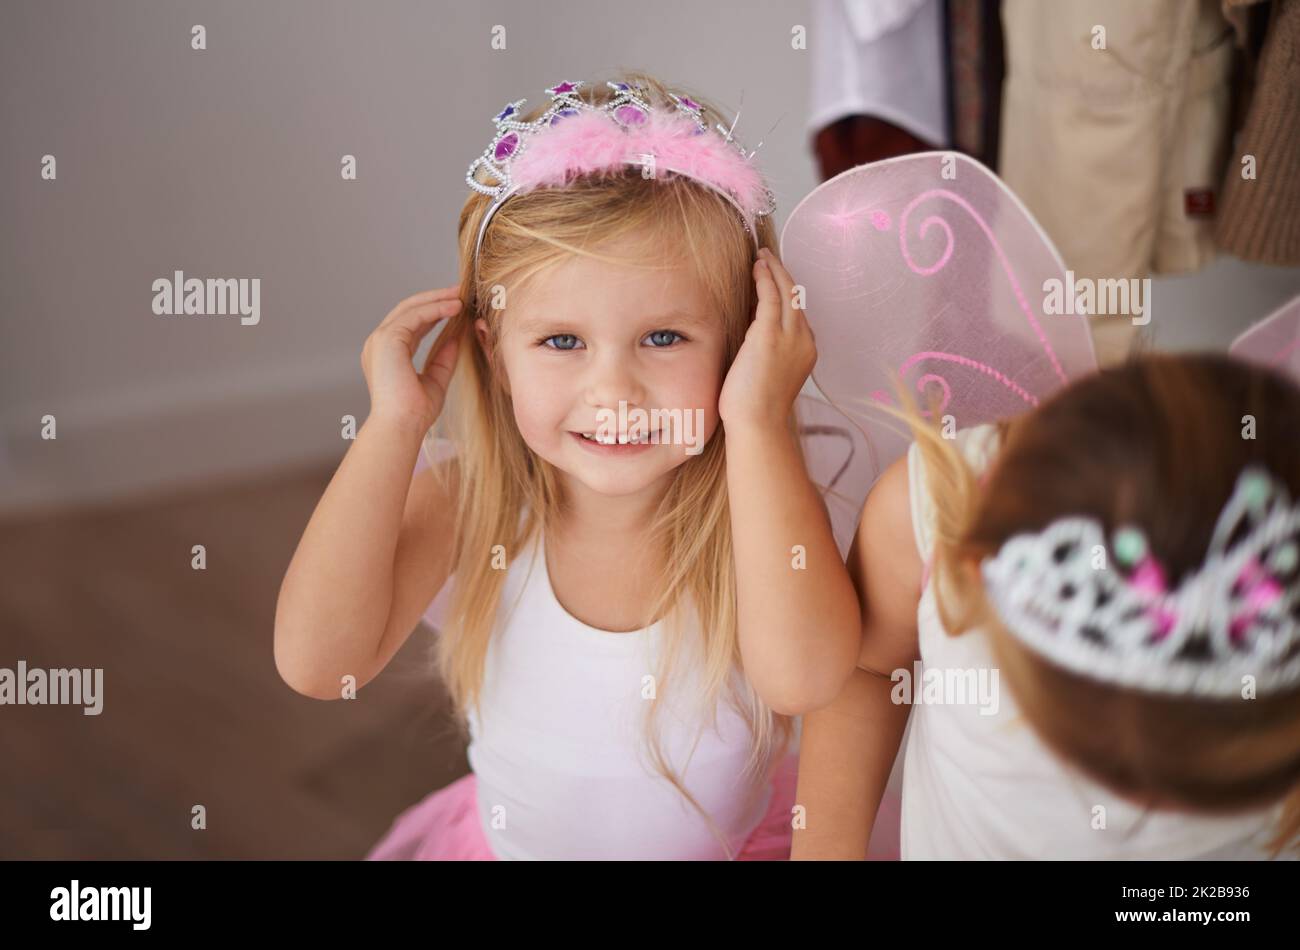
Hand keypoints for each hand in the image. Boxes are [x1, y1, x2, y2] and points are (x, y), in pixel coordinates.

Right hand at [361, 287, 462, 431]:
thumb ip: (444, 358)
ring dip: (437, 300)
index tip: (456, 305)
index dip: (433, 312)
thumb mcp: (435, 380)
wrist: (401, 425)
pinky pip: (414, 315)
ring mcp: (380, 340)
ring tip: (461, 296)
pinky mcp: (386, 339)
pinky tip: (455, 307)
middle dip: (434, 299)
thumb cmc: (415, 413)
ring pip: (410, 309)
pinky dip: (435, 309)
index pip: (410, 325)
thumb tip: (457, 337)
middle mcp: (379, 344)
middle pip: (408, 311)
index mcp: (387, 354)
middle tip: (460, 292)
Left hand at [718, 247, 815, 430]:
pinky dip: (764, 278)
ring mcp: (790, 336)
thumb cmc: (755, 410)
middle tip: (768, 257)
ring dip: (774, 270)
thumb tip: (752, 334)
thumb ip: (766, 351)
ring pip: (787, 291)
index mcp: (805, 351)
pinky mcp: (770, 334)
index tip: (773, 280)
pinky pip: (771, 296)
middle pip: (797, 297)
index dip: (786, 293)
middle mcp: (804, 340)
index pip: (797, 314)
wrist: (757, 425)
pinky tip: (756, 267)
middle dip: (783, 274)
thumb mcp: (768, 374)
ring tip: (762, 257)